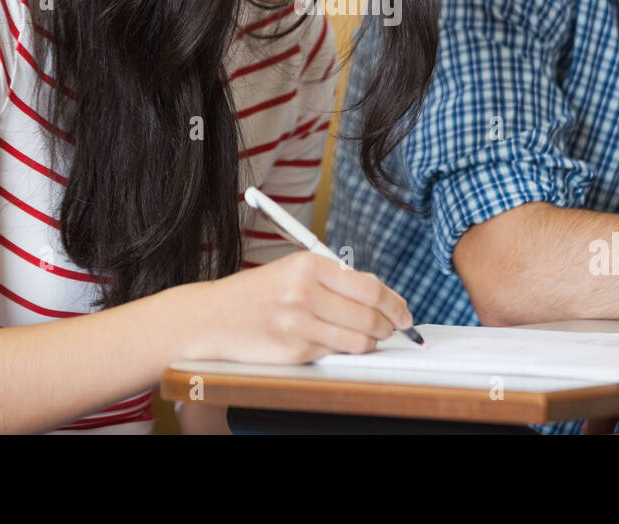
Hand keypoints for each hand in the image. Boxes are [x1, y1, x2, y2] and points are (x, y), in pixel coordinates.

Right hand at [190, 250, 413, 363]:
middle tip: (394, 329)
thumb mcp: (294, 271)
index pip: (370, 287)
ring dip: (372, 342)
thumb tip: (380, 296)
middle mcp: (304, 293)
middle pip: (369, 316)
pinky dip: (344, 351)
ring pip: (358, 340)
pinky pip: (335, 354)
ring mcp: (299, 324)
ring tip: (371, 338)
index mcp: (308, 265)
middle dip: (389, 326)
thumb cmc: (258, 293)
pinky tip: (340, 344)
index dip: (395, 303)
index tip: (405, 312)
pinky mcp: (294, 351)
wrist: (213, 317)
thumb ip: (335, 280)